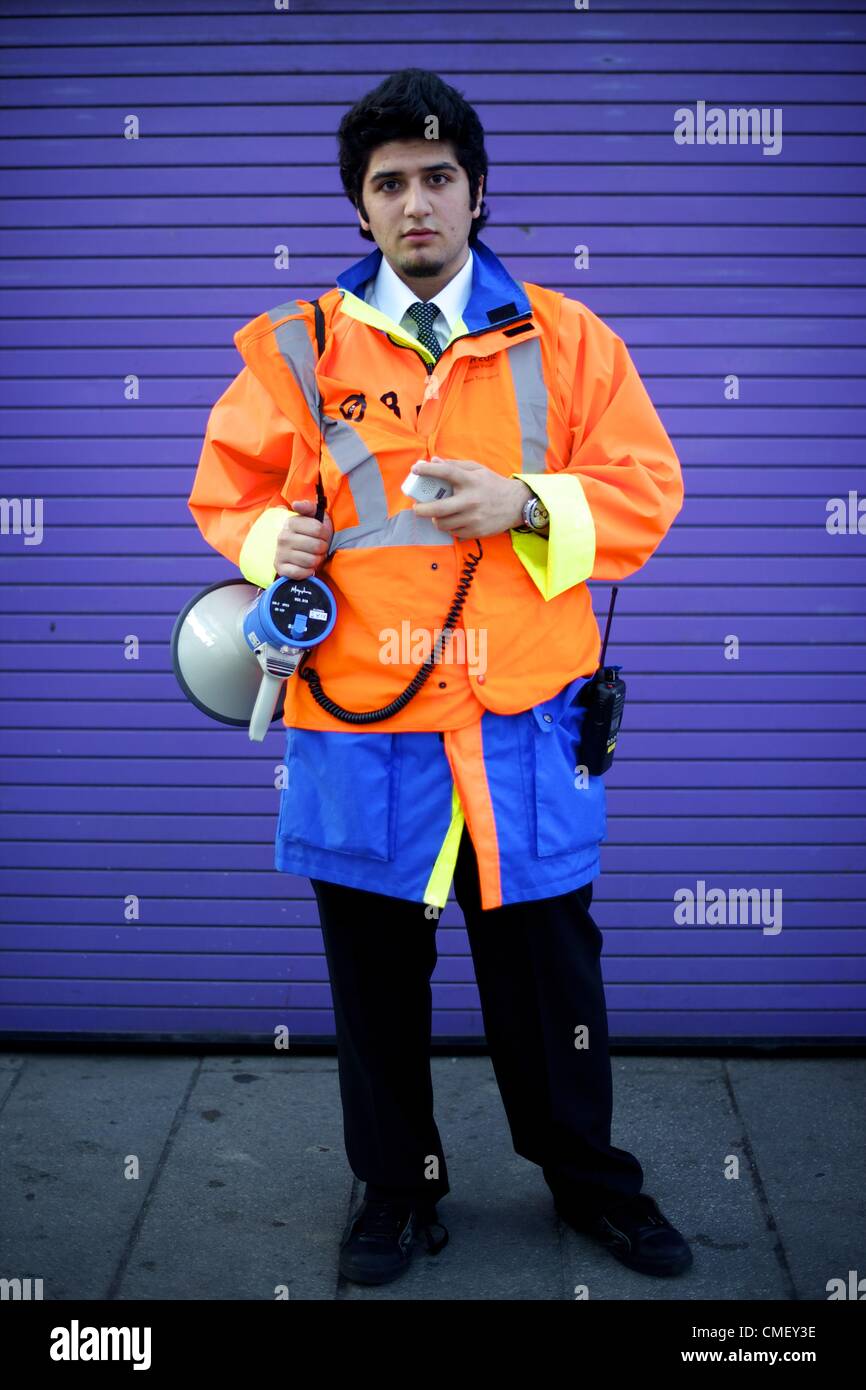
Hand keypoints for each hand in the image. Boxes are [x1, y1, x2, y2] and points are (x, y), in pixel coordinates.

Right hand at [274, 498, 333, 578]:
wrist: (296, 551)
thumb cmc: (310, 533)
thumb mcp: (313, 516)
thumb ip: (308, 507)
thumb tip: (296, 504)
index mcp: (291, 522)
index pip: (318, 529)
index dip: (325, 534)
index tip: (322, 535)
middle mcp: (283, 537)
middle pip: (317, 546)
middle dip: (322, 548)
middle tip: (319, 548)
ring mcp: (280, 553)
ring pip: (311, 561)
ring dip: (317, 560)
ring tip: (313, 556)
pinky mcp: (280, 568)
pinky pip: (301, 573)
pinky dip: (308, 571)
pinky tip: (307, 566)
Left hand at [409, 458, 531, 539]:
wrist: (516, 504)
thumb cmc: (492, 484)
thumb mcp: (477, 470)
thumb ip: (455, 466)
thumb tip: (433, 462)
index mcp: (471, 481)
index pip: (446, 473)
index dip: (428, 471)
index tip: (415, 469)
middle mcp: (471, 500)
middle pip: (438, 509)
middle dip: (421, 509)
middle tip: (416, 507)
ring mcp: (473, 518)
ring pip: (443, 524)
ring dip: (435, 520)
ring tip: (437, 514)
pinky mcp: (476, 531)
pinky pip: (454, 533)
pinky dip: (449, 527)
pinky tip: (453, 520)